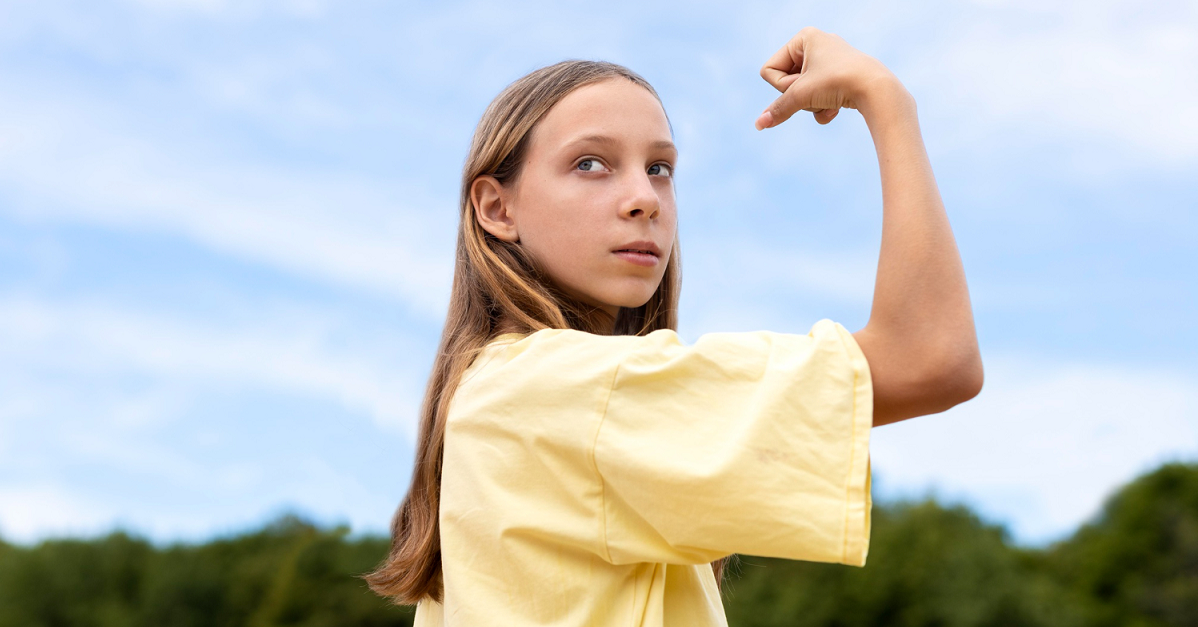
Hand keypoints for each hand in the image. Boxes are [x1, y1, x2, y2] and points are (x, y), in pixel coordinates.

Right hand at [755, 27, 897, 128]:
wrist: (877, 90)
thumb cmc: (838, 82)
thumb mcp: (802, 96)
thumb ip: (778, 110)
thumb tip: (758, 124)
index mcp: (804, 37)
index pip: (770, 70)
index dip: (783, 85)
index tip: (803, 84)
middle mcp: (816, 45)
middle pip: (786, 82)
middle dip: (800, 96)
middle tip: (819, 91)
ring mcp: (829, 62)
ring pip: (802, 92)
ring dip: (812, 104)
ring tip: (829, 99)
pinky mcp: (839, 77)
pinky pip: (818, 95)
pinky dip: (824, 106)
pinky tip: (837, 107)